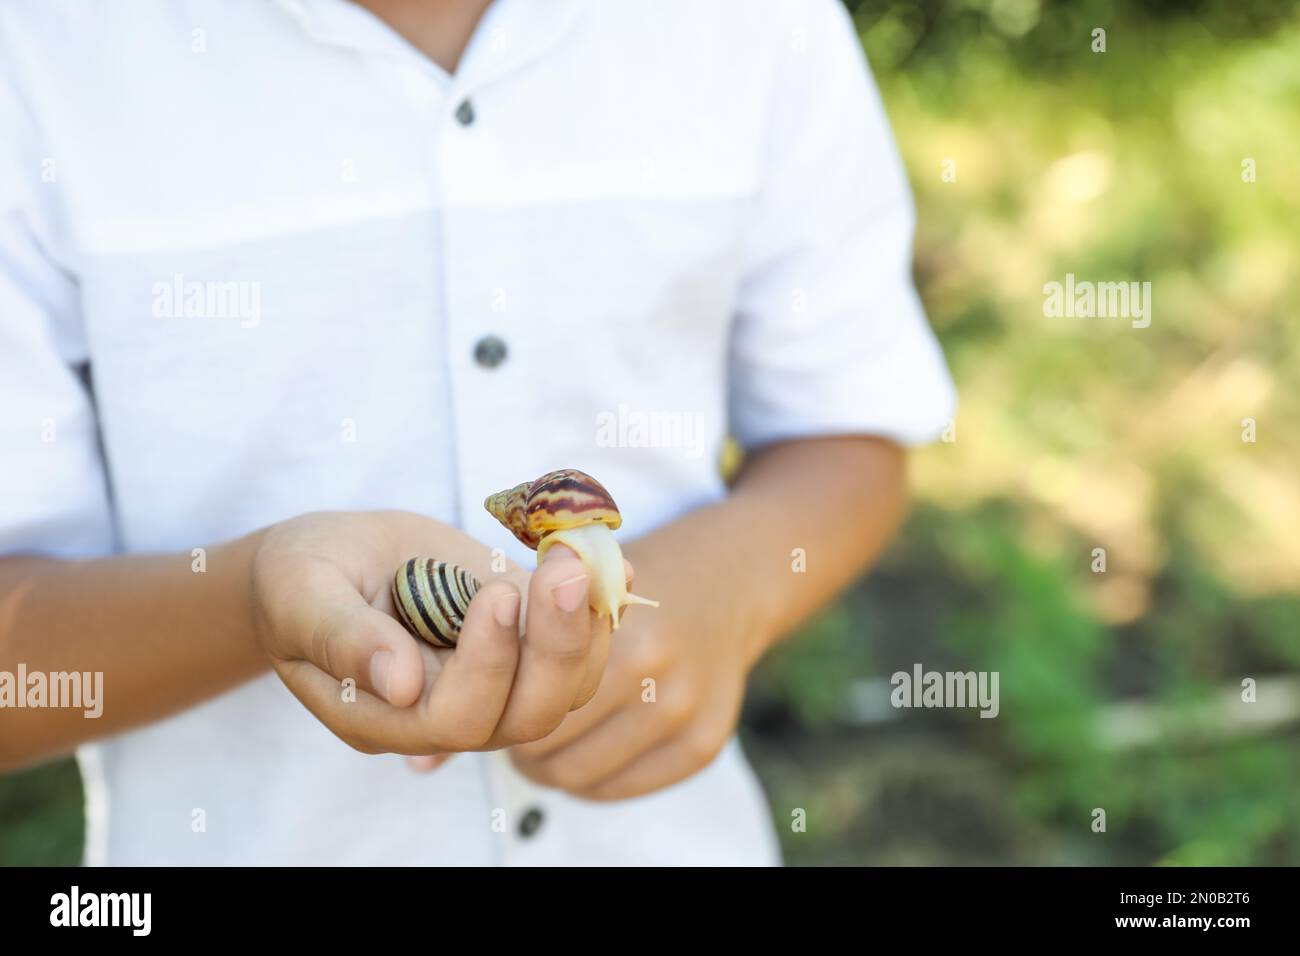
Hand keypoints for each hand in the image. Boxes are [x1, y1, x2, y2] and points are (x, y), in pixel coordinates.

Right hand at [249, 511, 612, 755]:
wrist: (329, 560)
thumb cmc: (301, 578)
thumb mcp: (301, 595)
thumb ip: (342, 639)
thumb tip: (402, 683)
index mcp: (387, 715)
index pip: (455, 718)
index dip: (488, 664)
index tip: (496, 593)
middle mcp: (448, 711)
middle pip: (528, 715)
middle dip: (557, 646)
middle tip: (565, 570)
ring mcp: (493, 678)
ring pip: (565, 688)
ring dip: (585, 626)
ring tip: (582, 556)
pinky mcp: (520, 641)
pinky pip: (576, 648)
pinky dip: (599, 608)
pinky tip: (612, 561)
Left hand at [506, 540, 755, 800]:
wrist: (728, 577)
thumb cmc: (631, 576)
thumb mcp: (576, 581)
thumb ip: (514, 636)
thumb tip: (429, 746)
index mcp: (628, 644)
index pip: (530, 712)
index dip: (499, 702)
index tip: (494, 689)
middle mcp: (661, 687)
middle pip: (553, 752)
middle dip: (520, 738)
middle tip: (510, 715)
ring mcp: (686, 719)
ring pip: (580, 777)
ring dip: (549, 763)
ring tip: (540, 733)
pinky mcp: (704, 746)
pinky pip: (619, 788)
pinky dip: (590, 776)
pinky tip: (580, 746)